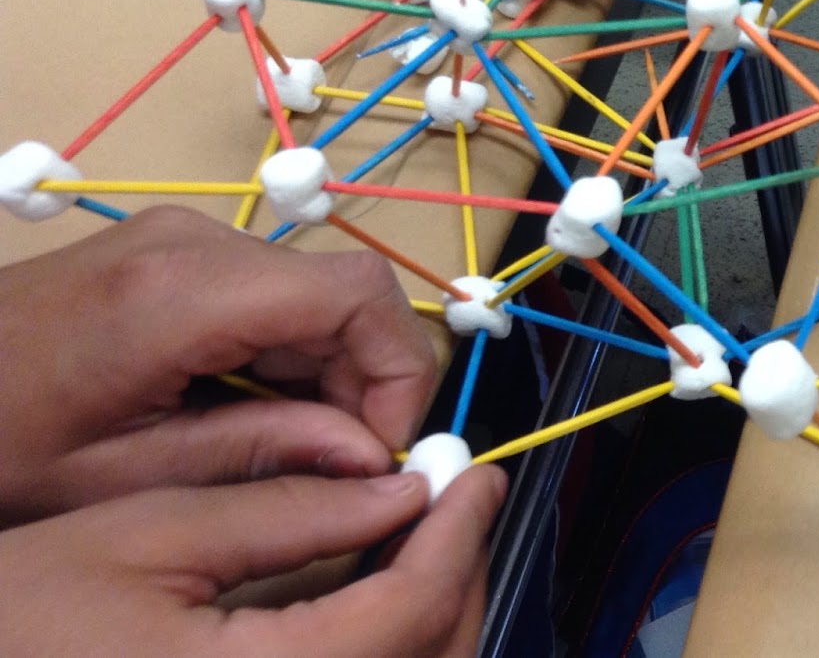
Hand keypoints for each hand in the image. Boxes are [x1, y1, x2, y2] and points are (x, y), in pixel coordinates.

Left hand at [0, 206, 436, 520]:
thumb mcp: (126, 476)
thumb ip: (260, 455)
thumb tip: (372, 458)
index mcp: (183, 292)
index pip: (358, 293)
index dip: (398, 370)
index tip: (384, 449)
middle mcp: (198, 241)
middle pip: (347, 290)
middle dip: (368, 379)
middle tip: (348, 462)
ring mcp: (188, 237)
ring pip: (319, 290)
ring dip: (333, 369)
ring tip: (293, 445)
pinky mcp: (179, 250)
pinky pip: (276, 291)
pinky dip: (294, 351)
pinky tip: (256, 409)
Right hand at [0, 468, 506, 656]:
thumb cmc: (14, 620)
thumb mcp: (146, 537)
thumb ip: (286, 512)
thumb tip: (398, 488)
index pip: (407, 614)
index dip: (457, 536)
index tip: (475, 475)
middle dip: (459, 577)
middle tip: (457, 502)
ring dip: (435, 620)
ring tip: (422, 542)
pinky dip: (390, 654)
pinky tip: (375, 606)